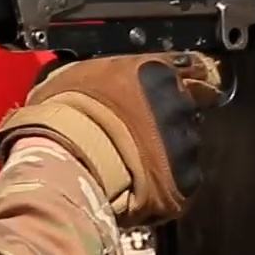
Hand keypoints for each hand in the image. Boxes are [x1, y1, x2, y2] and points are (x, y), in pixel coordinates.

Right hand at [0, 52, 222, 226]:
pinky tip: (140, 186)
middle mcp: (179, 104)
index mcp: (156, 71)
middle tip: (141, 133)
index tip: (177, 87)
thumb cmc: (63, 114)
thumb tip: (98, 78)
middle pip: (185, 109)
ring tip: (134, 164)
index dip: (184, 79)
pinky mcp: (184, 181)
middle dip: (169, 119)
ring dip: (167, 152)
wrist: (67, 159)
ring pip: (184, 145)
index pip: (191, 67)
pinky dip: (165, 184)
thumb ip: (105, 73)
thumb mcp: (76, 74)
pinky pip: (181, 180)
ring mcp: (185, 144)